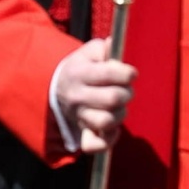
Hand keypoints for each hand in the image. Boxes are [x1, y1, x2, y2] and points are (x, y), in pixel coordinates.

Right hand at [52, 38, 135, 154]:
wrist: (57, 88)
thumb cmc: (82, 68)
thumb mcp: (89, 53)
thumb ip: (104, 49)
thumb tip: (114, 44)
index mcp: (79, 73)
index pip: (107, 74)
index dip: (126, 74)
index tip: (131, 74)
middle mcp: (78, 96)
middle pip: (112, 99)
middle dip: (126, 93)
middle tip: (125, 90)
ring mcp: (79, 117)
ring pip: (107, 121)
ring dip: (120, 114)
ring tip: (119, 107)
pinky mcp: (83, 133)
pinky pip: (96, 144)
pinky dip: (109, 139)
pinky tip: (114, 128)